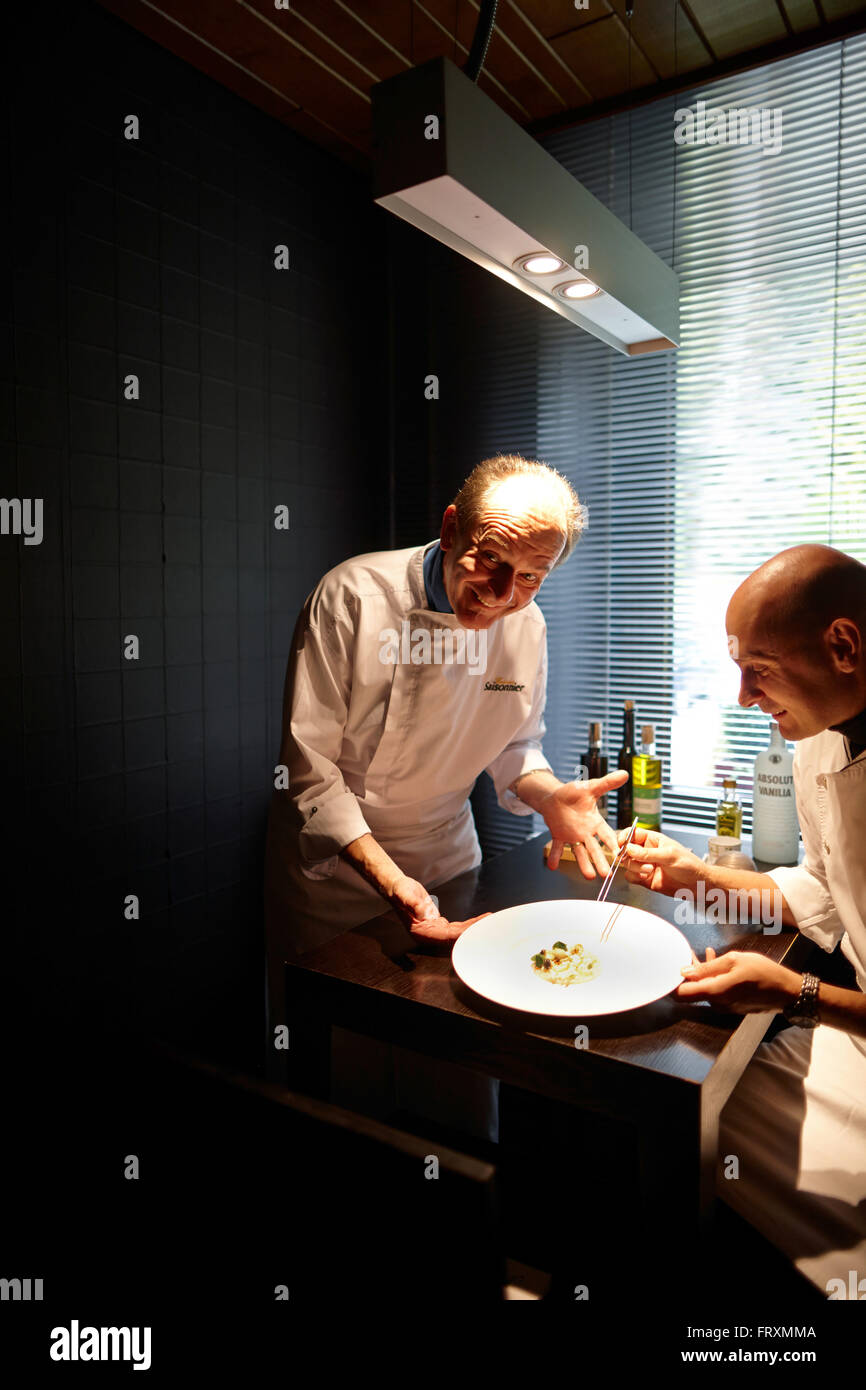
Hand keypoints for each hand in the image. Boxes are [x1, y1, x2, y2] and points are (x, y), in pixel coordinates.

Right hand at [387, 874, 490, 941]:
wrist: (397, 887)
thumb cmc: (398, 891)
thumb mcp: (403, 894)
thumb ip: (412, 904)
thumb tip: (422, 912)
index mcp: (420, 932)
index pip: (444, 936)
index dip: (460, 934)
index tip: (473, 930)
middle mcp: (428, 935)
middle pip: (454, 937)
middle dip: (471, 932)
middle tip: (487, 924)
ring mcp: (434, 931)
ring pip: (457, 933)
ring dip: (472, 929)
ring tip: (488, 922)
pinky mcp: (439, 924)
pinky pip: (456, 928)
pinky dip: (467, 925)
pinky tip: (478, 922)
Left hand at [542, 770, 627, 875]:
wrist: (555, 796)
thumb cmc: (574, 793)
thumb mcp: (590, 787)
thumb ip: (607, 783)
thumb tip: (624, 773)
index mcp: (595, 821)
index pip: (606, 834)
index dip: (612, 843)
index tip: (619, 854)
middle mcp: (586, 832)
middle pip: (595, 849)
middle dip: (601, 862)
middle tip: (607, 875)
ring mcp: (572, 836)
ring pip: (579, 852)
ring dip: (584, 864)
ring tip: (590, 876)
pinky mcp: (558, 835)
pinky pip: (557, 847)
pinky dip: (555, 856)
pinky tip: (553, 866)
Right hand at [618, 826, 704, 896]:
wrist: (696, 885)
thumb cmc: (689, 865)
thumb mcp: (669, 855)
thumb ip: (648, 853)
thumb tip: (629, 848)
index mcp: (652, 839)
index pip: (632, 833)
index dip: (624, 837)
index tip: (623, 843)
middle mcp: (645, 851)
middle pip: (625, 849)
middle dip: (628, 854)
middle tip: (633, 858)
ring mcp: (643, 864)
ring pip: (626, 863)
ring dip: (634, 867)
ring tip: (649, 870)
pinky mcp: (643, 878)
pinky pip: (630, 876)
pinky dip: (634, 877)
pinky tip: (645, 877)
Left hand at [677, 947, 801, 1013]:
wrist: (787, 992)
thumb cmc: (763, 973)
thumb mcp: (735, 960)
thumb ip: (708, 967)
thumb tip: (684, 972)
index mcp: (714, 992)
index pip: (680, 994)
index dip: (671, 982)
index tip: (670, 967)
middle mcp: (716, 1004)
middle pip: (692, 991)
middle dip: (689, 973)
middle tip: (690, 954)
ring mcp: (725, 1007)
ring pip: (705, 990)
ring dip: (703, 973)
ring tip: (708, 954)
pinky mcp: (732, 1006)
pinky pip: (716, 993)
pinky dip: (714, 979)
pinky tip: (718, 963)